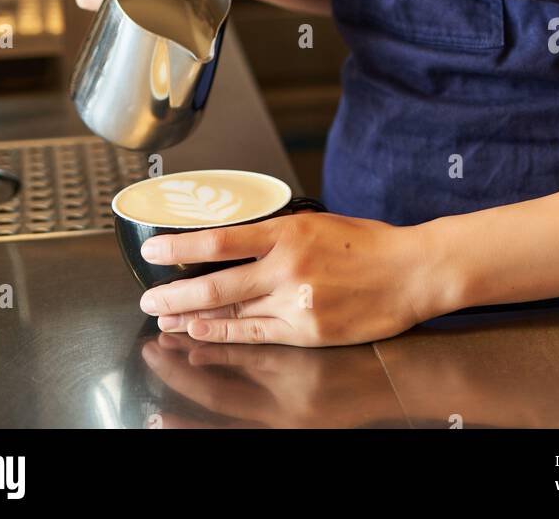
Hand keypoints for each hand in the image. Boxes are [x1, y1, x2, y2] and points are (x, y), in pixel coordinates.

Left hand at [136, 211, 440, 346]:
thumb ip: (276, 234)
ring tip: (163, 318)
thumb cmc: (367, 242)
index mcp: (289, 232)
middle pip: (216, 286)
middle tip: (147, 296)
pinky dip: (222, 334)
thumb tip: (233, 243)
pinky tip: (199, 331)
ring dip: (190, 317)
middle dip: (174, 293)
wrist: (411, 271)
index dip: (180, 247)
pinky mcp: (308, 332)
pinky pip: (255, 335)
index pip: (220, 241)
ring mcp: (297, 303)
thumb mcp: (317, 223)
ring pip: (231, 314)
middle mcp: (288, 268)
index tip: (152, 249)